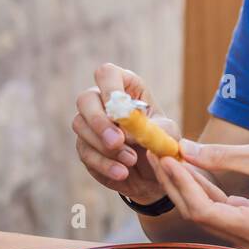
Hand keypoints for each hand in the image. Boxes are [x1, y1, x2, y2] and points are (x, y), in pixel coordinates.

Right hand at [72, 63, 180, 204]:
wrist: (155, 174)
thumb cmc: (161, 144)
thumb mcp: (168, 134)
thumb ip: (155, 128)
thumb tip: (129, 133)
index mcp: (125, 87)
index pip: (107, 74)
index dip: (109, 89)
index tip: (120, 111)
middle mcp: (102, 100)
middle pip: (86, 99)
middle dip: (100, 122)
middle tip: (118, 141)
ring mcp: (89, 123)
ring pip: (81, 126)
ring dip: (105, 146)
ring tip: (131, 161)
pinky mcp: (85, 146)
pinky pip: (85, 153)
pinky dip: (104, 164)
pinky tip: (122, 172)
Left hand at [150, 140, 248, 248]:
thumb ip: (224, 157)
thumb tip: (186, 150)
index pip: (204, 209)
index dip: (181, 183)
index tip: (166, 157)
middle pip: (199, 213)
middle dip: (177, 183)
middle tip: (158, 153)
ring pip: (206, 213)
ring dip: (187, 186)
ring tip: (167, 158)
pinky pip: (218, 212)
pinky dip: (204, 191)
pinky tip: (189, 170)